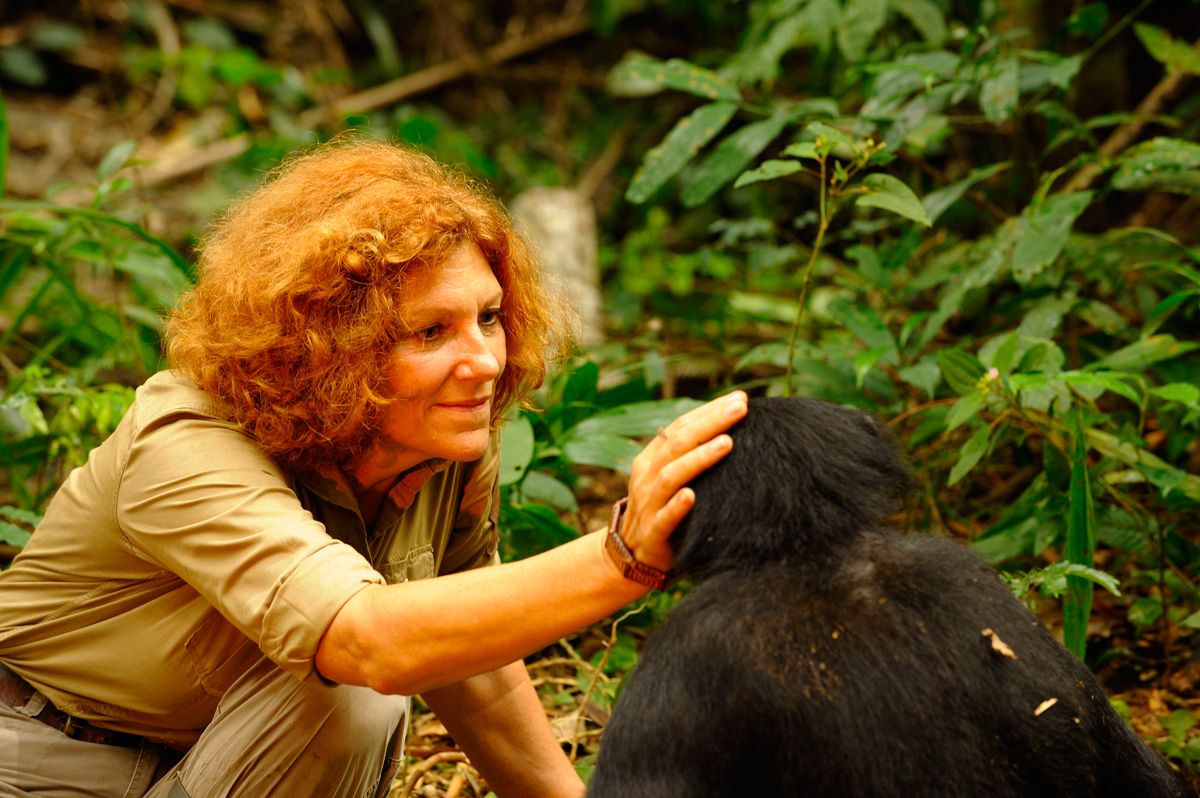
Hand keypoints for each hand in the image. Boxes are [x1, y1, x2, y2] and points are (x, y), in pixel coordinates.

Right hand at [618, 391, 747, 572]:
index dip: (709, 411)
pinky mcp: (653, 533)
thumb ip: (691, 456)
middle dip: (711, 423)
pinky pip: (664, 518)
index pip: (680, 427)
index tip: (740, 398)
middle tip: (740, 408)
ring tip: (727, 443)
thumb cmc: (663, 510)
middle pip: (678, 443)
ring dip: (699, 459)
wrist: (633, 556)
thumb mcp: (671, 478)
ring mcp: (648, 504)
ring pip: (671, 476)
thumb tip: (730, 428)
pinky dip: (677, 506)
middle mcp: (647, 476)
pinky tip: (692, 496)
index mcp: (652, 459)